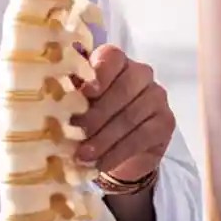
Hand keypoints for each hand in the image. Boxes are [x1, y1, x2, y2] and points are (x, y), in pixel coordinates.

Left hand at [71, 44, 174, 181]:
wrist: (118, 151)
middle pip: (122, 89)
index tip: (85, 92)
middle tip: (75, 132)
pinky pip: (141, 136)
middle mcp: (140, 73)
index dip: (99, 74)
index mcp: (116, 61)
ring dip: (104, 138)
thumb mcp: (80, 104)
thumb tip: (54, 98)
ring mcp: (156, 96)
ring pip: (130, 116)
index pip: (111, 57)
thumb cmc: (94, 117)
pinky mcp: (165, 121)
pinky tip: (101, 163)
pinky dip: (117, 152)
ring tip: (83, 154)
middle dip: (96, 114)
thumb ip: (72, 95)